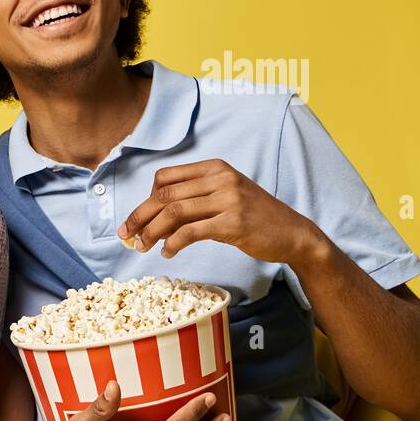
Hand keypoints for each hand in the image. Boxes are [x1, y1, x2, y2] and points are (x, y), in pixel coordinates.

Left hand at [118, 159, 326, 265]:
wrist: (292, 233)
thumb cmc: (254, 217)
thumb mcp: (224, 196)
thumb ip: (194, 198)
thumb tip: (153, 215)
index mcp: (215, 168)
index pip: (165, 177)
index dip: (145, 198)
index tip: (136, 218)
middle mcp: (221, 178)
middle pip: (164, 195)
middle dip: (140, 217)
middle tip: (127, 235)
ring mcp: (228, 199)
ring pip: (174, 213)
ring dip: (152, 232)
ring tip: (143, 247)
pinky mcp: (233, 222)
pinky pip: (190, 232)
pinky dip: (173, 243)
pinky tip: (168, 252)